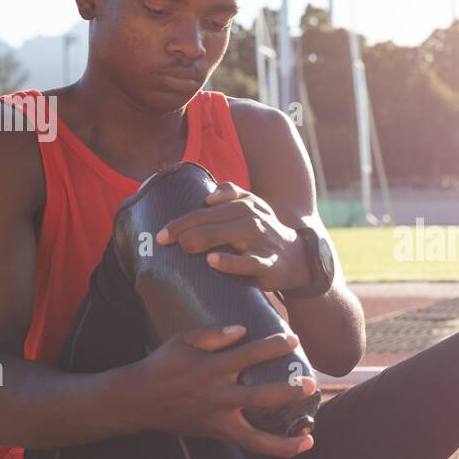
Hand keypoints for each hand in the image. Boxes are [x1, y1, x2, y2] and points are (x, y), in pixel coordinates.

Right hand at [134, 324, 317, 457]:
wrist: (138, 400)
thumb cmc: (163, 365)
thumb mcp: (181, 340)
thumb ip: (211, 333)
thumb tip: (242, 329)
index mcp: (209, 370)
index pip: (247, 356)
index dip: (272, 347)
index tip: (293, 339)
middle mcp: (216, 397)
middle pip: (257, 397)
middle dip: (286, 391)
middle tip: (311, 383)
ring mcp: (217, 420)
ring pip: (255, 438)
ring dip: (284, 439)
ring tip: (309, 436)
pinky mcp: (217, 433)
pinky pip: (249, 444)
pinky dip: (274, 448)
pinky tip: (296, 445)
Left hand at [154, 182, 309, 292]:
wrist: (297, 258)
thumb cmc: (264, 233)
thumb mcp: (252, 207)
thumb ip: (231, 194)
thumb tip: (207, 196)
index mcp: (245, 204)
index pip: (207, 209)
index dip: (182, 220)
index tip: (161, 234)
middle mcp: (253, 218)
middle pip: (214, 219)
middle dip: (186, 228)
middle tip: (163, 240)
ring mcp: (262, 240)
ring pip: (232, 234)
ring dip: (206, 238)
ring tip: (184, 245)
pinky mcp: (269, 263)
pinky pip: (249, 262)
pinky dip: (230, 261)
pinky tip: (212, 261)